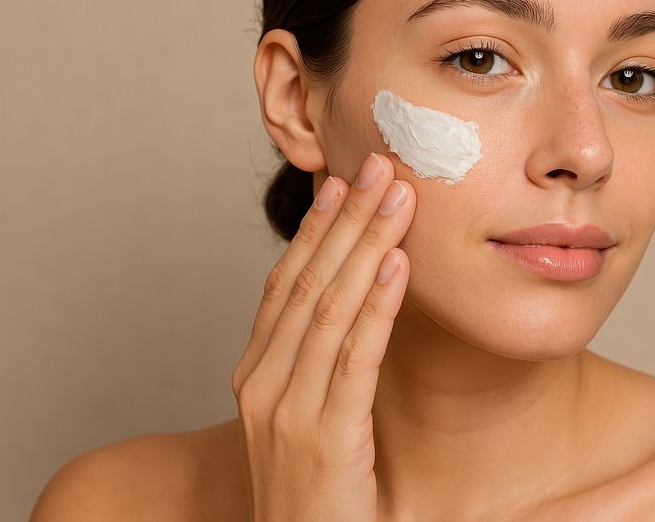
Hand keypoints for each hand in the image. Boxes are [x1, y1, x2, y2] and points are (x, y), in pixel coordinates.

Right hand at [230, 153, 414, 520]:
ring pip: (330, 309)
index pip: (285, 285)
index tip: (342, 183)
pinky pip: (354, 359)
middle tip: (378, 166)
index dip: (315, 230)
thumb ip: (320, 366)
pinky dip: (377, 306)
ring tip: (398, 197)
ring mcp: (288, 412)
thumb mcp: (308, 418)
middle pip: (307, 283)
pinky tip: (398, 266)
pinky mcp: (324, 439)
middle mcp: (263, 386)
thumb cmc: (316, 493)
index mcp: (256, 376)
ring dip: (366, 245)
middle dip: (346, 220)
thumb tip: (357, 306)